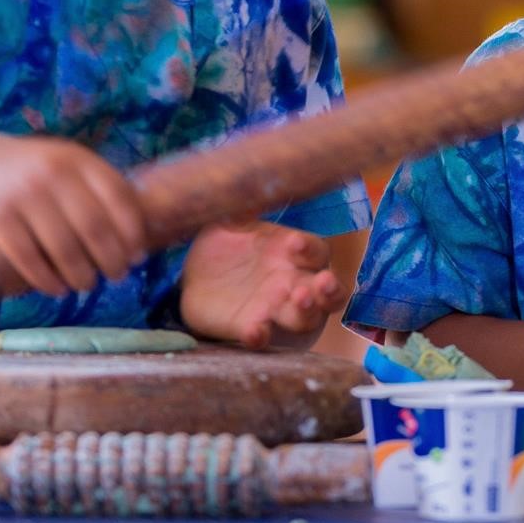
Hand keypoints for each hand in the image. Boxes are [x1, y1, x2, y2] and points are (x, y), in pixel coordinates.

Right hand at [0, 134, 145, 298]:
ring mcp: (23, 196)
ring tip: (87, 284)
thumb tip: (134, 232)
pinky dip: (48, 280)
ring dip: (82, 275)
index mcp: (76, 159)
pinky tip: (57, 289)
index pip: (119, 197)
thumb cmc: (25, 170)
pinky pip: (30, 259)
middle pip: (95, 228)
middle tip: (117, 276)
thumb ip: (92, 185)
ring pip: (64, 249)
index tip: (138, 255)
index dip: (133, 231)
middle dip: (112, 259)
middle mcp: (53, 174)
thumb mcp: (61, 162)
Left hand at [178, 221, 344, 349]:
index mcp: (292, 253)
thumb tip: (249, 185)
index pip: (316, 252)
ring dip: (306, 312)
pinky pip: (263, 337)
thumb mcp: (230, 222)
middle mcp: (293, 283)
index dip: (310, 248)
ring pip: (306, 318)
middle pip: (328, 292)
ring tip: (297, 301)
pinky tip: (254, 331)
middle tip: (322, 282)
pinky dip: (261, 335)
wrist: (193, 277)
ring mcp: (274, 309)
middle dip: (329, 289)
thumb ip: (243, 209)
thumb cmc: (224, 246)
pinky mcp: (251, 328)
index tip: (295, 243)